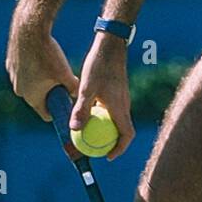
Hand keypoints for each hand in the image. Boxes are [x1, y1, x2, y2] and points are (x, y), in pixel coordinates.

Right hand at [6, 20, 78, 122]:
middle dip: (51, 92)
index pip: (46, 114)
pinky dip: (33, 68)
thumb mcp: (65, 73)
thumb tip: (78, 94)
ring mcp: (13, 77)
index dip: (58, 109)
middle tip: (62, 80)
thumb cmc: (47, 54)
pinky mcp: (10, 64)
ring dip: (41, 79)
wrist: (29, 31)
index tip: (67, 100)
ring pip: (31, 83)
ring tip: (52, 66)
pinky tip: (41, 57)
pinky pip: (24, 71)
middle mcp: (19, 90)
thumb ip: (73, 88)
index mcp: (32, 98)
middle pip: (39, 98)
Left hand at [70, 32, 134, 160]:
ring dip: (105, 130)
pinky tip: (87, 113)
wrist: (110, 45)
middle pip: (121, 131)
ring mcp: (121, 98)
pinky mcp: (116, 92)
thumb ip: (81, 109)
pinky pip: (111, 110)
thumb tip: (74, 129)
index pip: (127, 135)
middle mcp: (123, 105)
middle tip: (94, 149)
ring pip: (115, 120)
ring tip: (88, 134)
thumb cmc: (99, 65)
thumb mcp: (86, 88)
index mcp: (119, 108)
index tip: (108, 157)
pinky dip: (102, 117)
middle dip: (110, 143)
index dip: (119, 149)